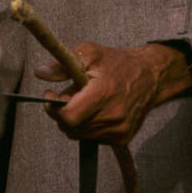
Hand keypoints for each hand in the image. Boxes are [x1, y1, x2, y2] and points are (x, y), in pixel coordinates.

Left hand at [34, 40, 191, 144]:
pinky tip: (96, 111)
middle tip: (70, 94)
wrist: (151, 76)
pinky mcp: (122, 138)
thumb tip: (40, 73)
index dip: (54, 109)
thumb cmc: (118, 62)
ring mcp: (119, 130)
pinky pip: (92, 138)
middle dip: (62, 112)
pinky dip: (87, 127)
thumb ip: (64, 64)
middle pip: (70, 127)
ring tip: (85, 101)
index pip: (68, 117)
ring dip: (75, 120)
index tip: (50, 96)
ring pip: (79, 134)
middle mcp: (113, 115)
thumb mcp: (90, 53)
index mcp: (103, 93)